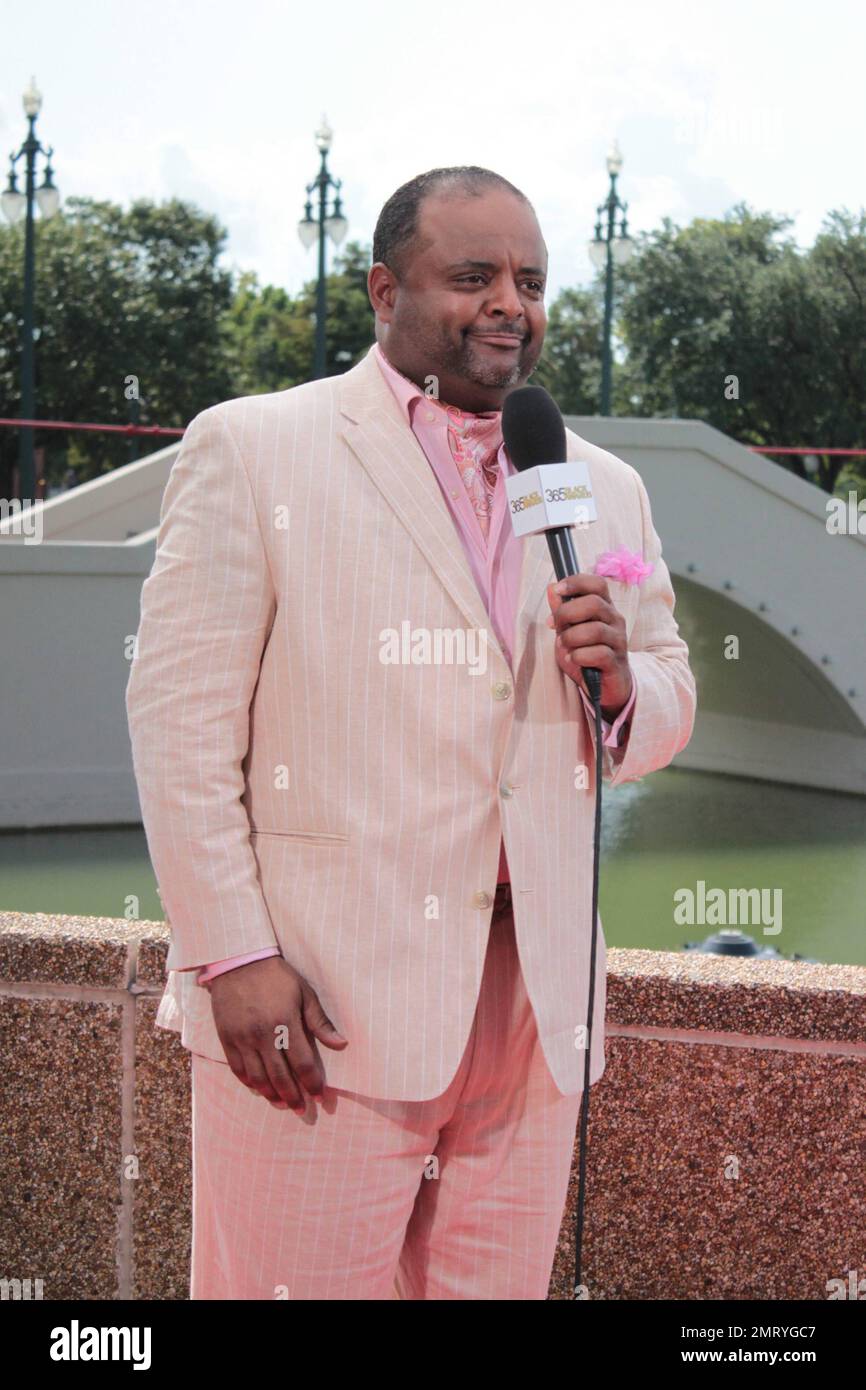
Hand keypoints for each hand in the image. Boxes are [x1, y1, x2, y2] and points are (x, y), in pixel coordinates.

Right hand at [208, 956, 347, 1112]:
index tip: (320, 1096)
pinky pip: (237, 1068)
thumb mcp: (304, 993)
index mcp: (285, 1022)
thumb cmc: (276, 976)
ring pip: (257, 1077)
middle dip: (293, 1097)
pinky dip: (249, 1082)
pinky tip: (259, 1089)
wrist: (238, 962)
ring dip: (271, 1094)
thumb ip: (320, 1021)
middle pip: (280, 1076)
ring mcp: (242, 1038)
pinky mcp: (227, 1038)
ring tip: (281, 1105)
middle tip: (301, 1110)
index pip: (302, 1063)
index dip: (312, 1083)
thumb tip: (341, 1044)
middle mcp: (263, 1034)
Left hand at [546, 575, 632, 717]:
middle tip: (556, 627)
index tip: (558, 590)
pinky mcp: (617, 662)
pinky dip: (579, 656)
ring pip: (595, 630)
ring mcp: (618, 641)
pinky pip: (599, 654)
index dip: (577, 582)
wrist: (602, 687)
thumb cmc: (586, 655)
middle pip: (594, 603)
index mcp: (604, 608)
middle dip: (567, 613)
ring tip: (564, 646)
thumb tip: (552, 588)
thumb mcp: (568, 631)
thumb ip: (561, 611)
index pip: (597, 584)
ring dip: (571, 638)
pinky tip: (573, 659)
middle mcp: (615, 620)